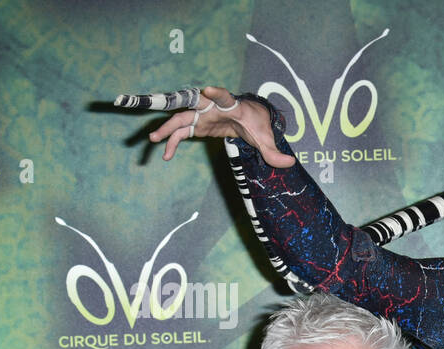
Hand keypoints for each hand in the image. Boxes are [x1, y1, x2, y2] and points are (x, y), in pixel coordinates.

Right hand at [120, 85, 293, 167]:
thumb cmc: (257, 123)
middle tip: (161, 108)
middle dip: (176, 107)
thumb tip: (290, 163)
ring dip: (166, 128)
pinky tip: (166, 155)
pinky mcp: (198, 126)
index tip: (207, 90)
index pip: (224, 97)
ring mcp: (202, 115)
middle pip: (191, 104)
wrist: (250, 117)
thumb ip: (274, 152)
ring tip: (153, 140)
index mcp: (231, 106)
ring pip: (180, 119)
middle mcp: (212, 107)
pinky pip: (181, 133)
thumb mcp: (266, 138)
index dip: (217, 93)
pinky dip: (173, 143)